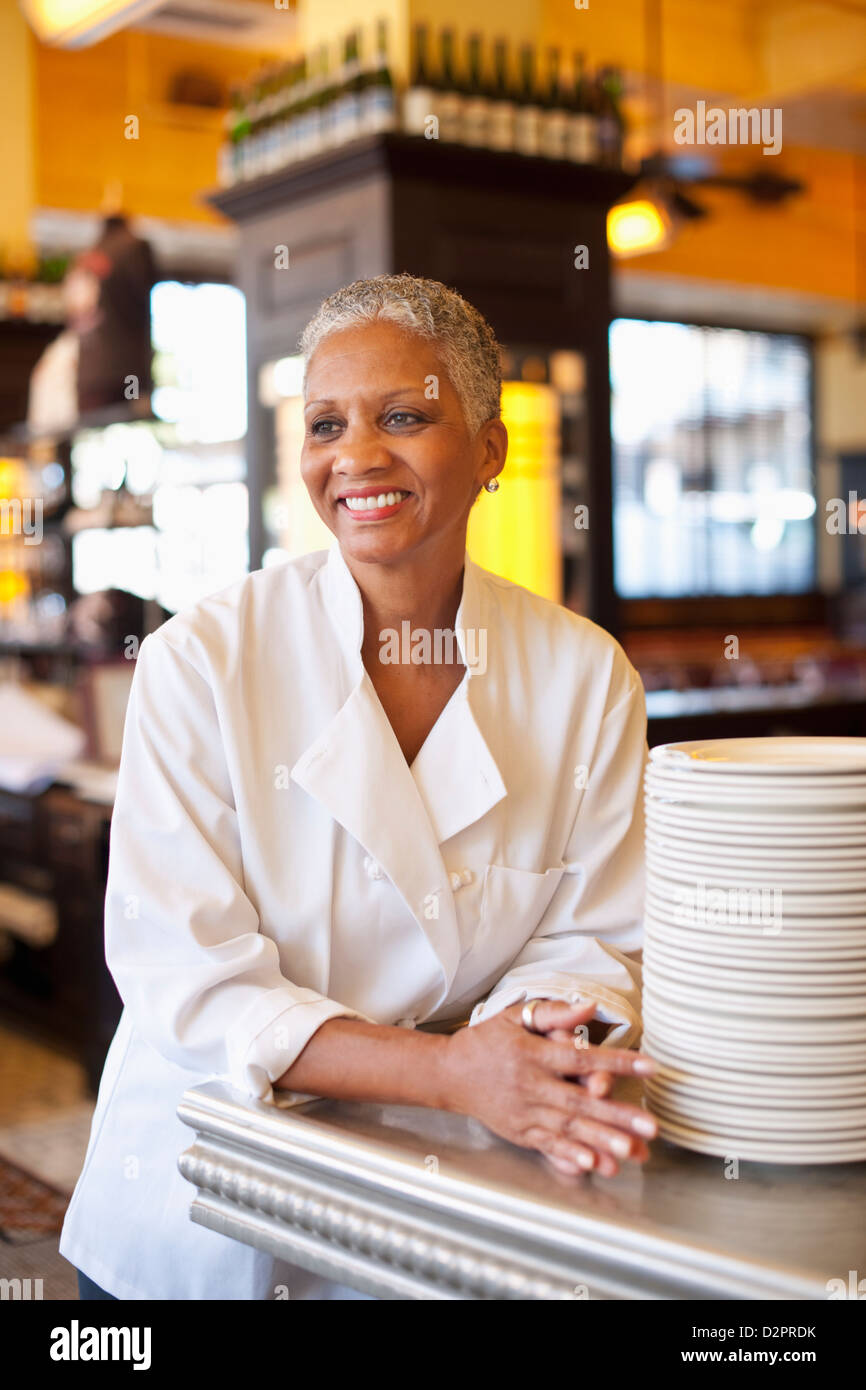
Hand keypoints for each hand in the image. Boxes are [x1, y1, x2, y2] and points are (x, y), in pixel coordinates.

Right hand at [443, 998, 656, 1177]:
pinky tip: (590, 1165)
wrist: (449, 1073)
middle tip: (650, 1127)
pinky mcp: (520, 1132)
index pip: (582, 1058)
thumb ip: (554, 1013)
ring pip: (568, 1129)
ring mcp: (525, 1113)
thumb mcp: (515, 1016)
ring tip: (629, 1151)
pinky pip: (548, 1146)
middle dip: (618, 1116)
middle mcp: (531, 1085)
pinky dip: (569, 1157)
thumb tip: (589, 1007)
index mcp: (534, 1054)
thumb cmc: (487, 1040)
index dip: (617, 1063)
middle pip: (580, 1102)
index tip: (649, 1067)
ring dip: (600, 1141)